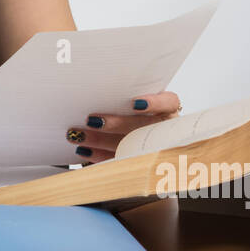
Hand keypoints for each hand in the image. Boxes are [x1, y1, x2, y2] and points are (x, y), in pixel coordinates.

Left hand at [66, 92, 182, 164]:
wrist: (145, 137)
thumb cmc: (134, 111)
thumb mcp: (133, 99)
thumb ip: (121, 96)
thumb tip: (89, 88)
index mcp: (167, 109)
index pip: (169, 102)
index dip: (154, 102)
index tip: (135, 103)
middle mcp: (164, 128)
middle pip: (144, 126)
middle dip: (117, 124)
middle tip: (92, 120)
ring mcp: (153, 147)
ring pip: (130, 145)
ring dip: (101, 140)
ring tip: (79, 135)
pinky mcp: (139, 162)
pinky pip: (121, 161)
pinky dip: (100, 156)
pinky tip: (85, 151)